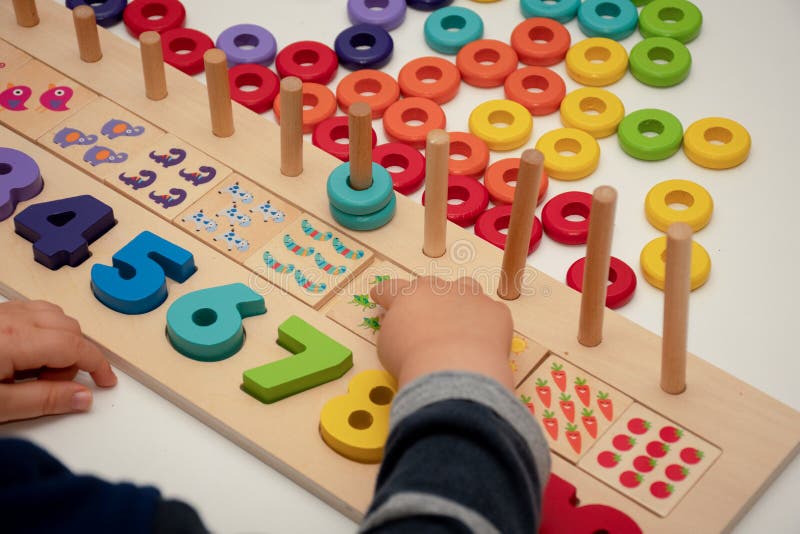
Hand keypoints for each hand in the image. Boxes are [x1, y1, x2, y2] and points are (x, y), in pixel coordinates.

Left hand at [0, 300, 116, 422]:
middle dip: (74, 358)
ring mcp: (4, 312)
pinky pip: (34, 311)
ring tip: (37, 371)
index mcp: (16, 340)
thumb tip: (82, 397)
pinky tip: (28, 353)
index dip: (97, 365)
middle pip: (70, 329)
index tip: (106, 380)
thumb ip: (44, 401)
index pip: (75, 347)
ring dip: (60, 342)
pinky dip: (44, 330)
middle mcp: (13, 319)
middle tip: (54, 385)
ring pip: (55, 316)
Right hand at [370, 276, 513, 390]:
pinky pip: (491, 314)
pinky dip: (486, 325)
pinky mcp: (496, 311)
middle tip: (428, 318)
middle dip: (428, 299)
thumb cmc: (411, 359)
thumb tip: (405, 329)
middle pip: (432, 286)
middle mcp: (440, 289)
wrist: (453, 370)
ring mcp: (471, 297)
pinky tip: (484, 343)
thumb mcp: (388, 346)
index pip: (391, 289)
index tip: (380, 295)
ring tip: (462, 321)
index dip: (384, 293)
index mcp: (408, 296)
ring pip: (466, 288)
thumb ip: (395, 330)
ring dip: (462, 300)